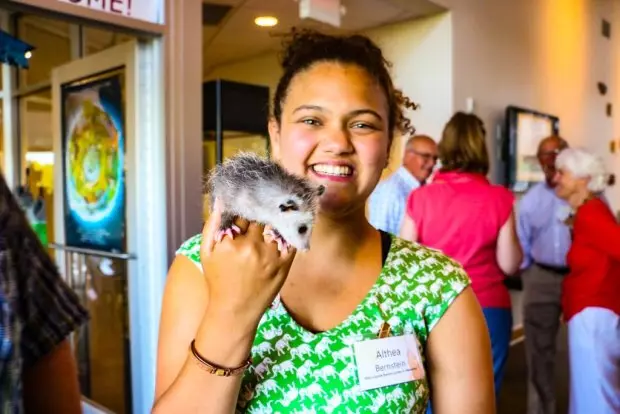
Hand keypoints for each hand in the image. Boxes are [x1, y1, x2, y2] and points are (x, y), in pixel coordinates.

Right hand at [199, 199, 296, 329]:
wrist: (235, 311)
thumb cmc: (218, 281)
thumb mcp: (207, 253)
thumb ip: (211, 225)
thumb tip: (220, 199)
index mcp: (230, 242)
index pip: (241, 212)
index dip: (245, 204)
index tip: (248, 199)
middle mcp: (251, 246)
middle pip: (259, 217)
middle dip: (260, 210)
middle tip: (264, 203)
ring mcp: (270, 255)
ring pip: (276, 225)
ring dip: (275, 218)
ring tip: (278, 210)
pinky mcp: (284, 264)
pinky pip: (290, 240)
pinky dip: (290, 231)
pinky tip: (289, 226)